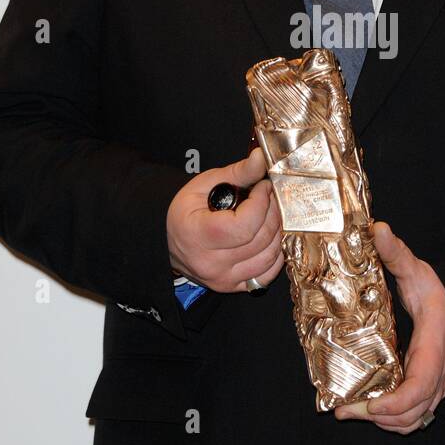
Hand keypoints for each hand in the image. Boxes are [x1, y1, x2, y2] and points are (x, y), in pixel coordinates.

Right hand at [166, 147, 283, 293]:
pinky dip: (275, 255)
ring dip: (277, 232)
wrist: (168, 238)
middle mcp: (211, 263)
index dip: (262, 202)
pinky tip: (269, 238)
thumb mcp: (205, 184)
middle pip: (260, 239)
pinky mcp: (232, 286)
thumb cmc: (186, 210)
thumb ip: (237, 172)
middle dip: (272, 212)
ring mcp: (223, 279)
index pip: (244, 225)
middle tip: (269, 197)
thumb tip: (260, 158)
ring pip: (269, 257)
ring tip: (269, 215)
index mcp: (198, 235)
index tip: (263, 187)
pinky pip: (266, 274)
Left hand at [334, 221, 444, 433]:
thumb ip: (396, 254)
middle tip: (343, 409)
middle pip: (413, 411)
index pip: (420, 385)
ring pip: (415, 419)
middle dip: (376, 416)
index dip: (394, 403)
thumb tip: (376, 229)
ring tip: (353, 411)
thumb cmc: (440, 292)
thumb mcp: (418, 270)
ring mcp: (441, 385)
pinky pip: (417, 417)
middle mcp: (441, 372)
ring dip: (385, 422)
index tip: (368, 405)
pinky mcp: (435, 392)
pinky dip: (395, 421)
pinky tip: (373, 410)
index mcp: (435, 344)